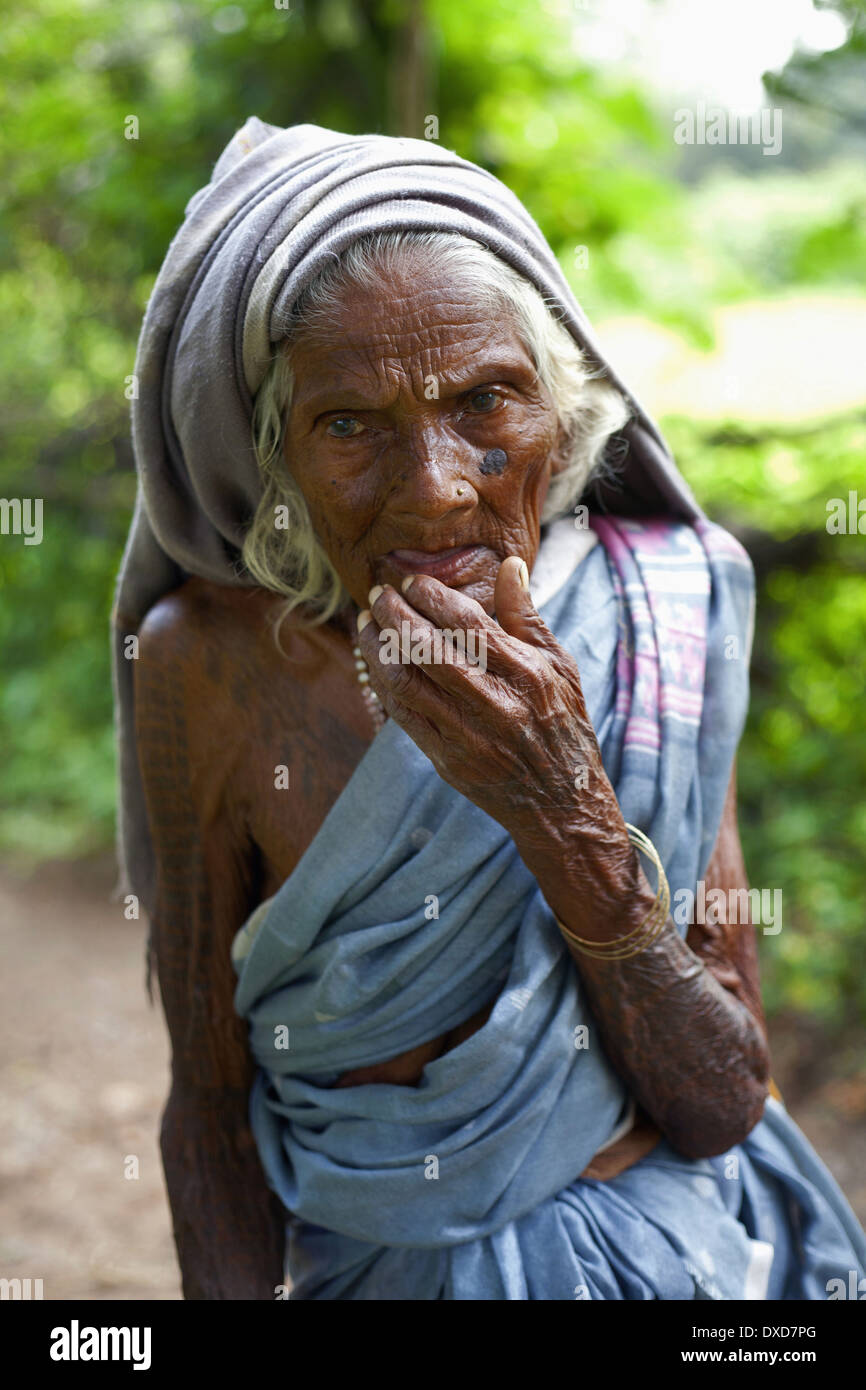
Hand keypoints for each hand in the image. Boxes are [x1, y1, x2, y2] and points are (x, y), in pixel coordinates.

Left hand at [356, 557, 631, 874]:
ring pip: (407, 683)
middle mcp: (496, 705)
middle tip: (377, 593)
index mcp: (526, 675)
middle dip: (395, 615)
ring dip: (379, 649)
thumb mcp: (559, 665)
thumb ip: (527, 616)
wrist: (562, 801)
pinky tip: (376, 663)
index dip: (433, 597)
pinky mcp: (448, 761)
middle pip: (429, 650)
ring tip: (367, 623)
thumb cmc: (562, 723)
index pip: (469, 624)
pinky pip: (404, 716)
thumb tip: (510, 564)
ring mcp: (468, 736)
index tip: (411, 581)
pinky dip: (385, 685)